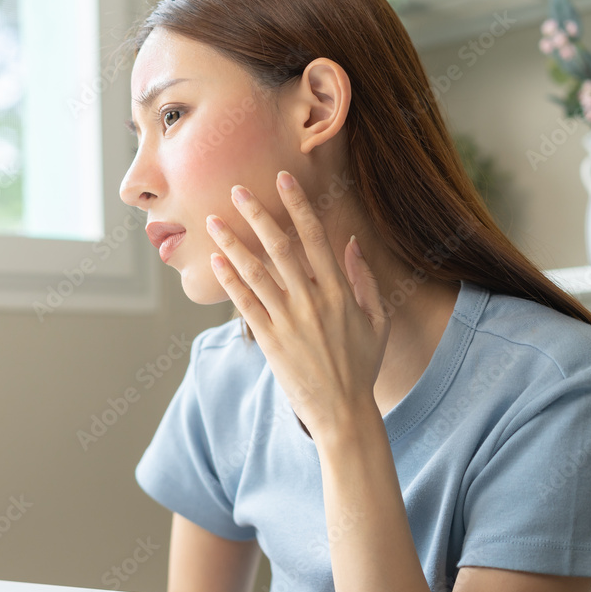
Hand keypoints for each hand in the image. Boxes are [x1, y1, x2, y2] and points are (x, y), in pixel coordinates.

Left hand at [205, 170, 389, 440]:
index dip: (298, 205)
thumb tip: (351, 243)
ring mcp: (288, 321)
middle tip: (237, 190)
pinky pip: (245, 304)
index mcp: (340, 292)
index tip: (283, 179)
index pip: (316, 237)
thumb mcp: (377, 321)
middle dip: (257, 214)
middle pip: (280, 247)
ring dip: (233, 243)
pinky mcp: (269, 341)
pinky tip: (216, 260)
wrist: (343, 412)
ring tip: (213, 222)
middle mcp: (312, 301)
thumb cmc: (362, 366)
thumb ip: (364, 280)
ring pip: (255, 272)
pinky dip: (229, 280)